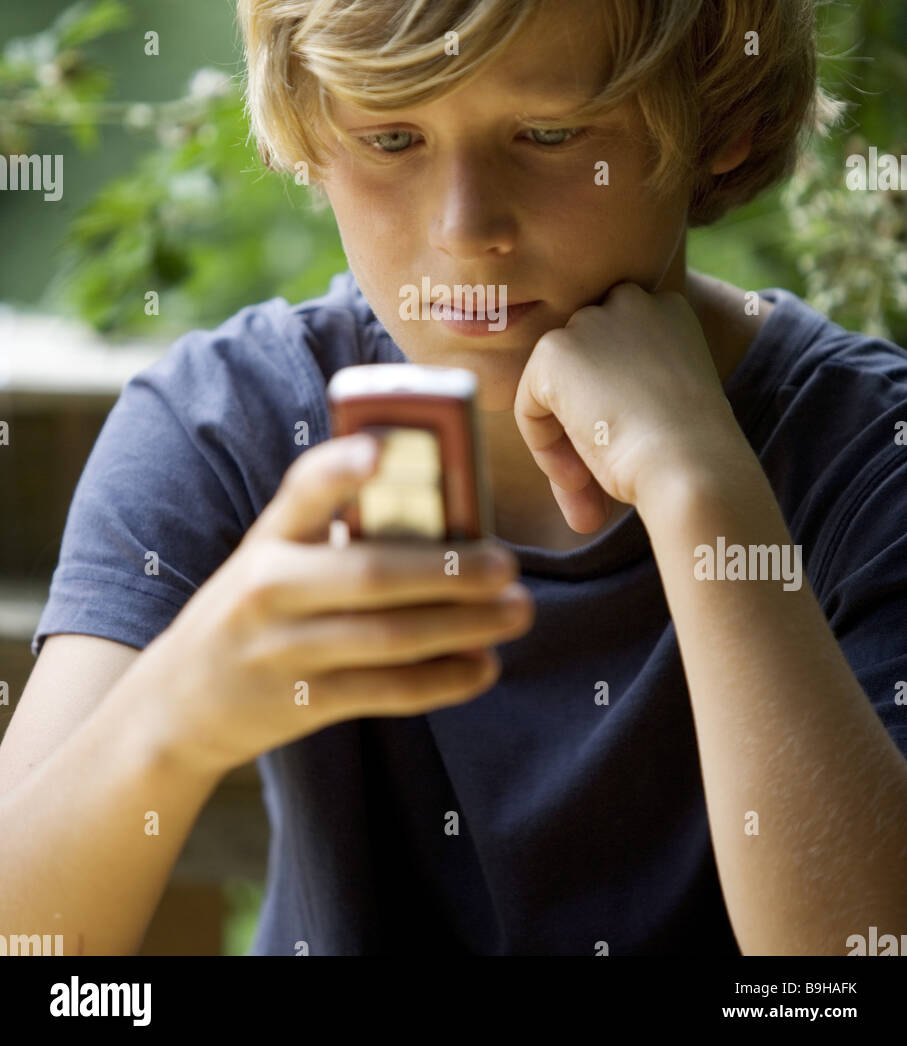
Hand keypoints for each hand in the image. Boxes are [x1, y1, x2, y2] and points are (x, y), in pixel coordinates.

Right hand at [148, 434, 533, 776]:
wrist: (179, 701)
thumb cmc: (252, 607)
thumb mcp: (272, 556)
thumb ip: (335, 532)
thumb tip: (447, 514)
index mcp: (267, 537)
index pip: (301, 490)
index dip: (340, 469)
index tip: (380, 450)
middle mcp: (269, 588)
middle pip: (368, 574)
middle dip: (448, 569)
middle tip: (507, 563)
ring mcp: (283, 651)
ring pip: (388, 638)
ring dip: (462, 625)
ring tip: (516, 611)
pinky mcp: (302, 704)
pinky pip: (386, 692)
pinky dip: (443, 679)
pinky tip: (483, 666)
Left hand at [512, 282, 740, 531]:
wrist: (692, 468)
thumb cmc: (691, 456)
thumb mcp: (664, 415)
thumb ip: (622, 404)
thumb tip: (579, 450)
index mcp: (668, 312)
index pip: (616, 355)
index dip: (612, 410)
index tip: (626, 458)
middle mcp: (630, 302)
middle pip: (584, 368)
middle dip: (583, 429)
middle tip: (594, 489)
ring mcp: (591, 321)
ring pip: (556, 387)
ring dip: (565, 443)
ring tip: (586, 490)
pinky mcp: (555, 350)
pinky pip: (530, 403)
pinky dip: (544, 447)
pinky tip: (577, 476)